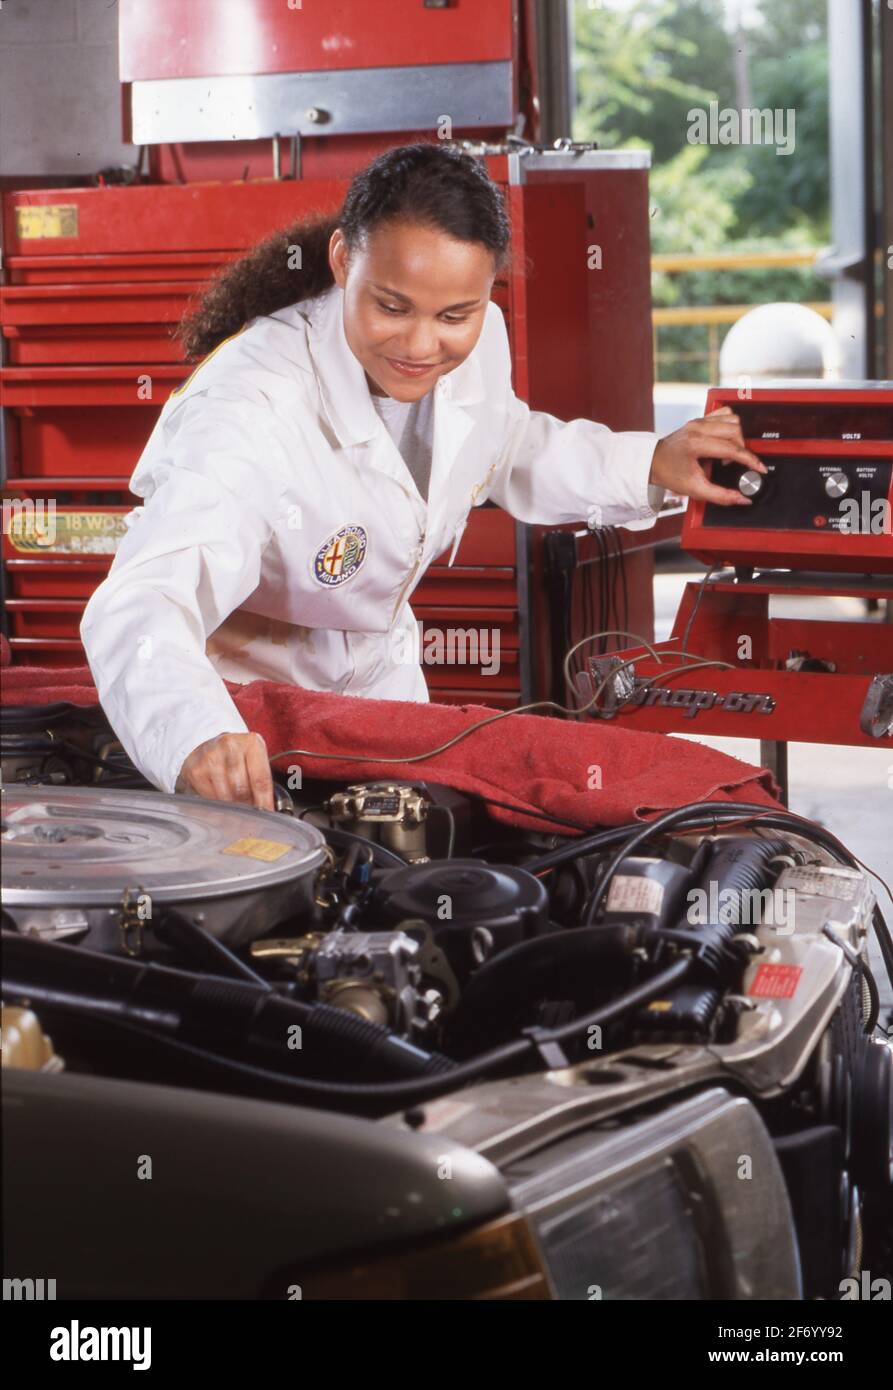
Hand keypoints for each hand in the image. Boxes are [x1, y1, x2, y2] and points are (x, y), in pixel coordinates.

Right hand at [175, 731, 274, 810]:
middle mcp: (230, 746)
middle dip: (247, 806)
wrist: (209, 746)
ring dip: (231, 808)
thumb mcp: (254, 761)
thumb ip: (261, 783)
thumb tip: (266, 810)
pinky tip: (219, 801)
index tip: (266, 816)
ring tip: (234, 806)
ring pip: (225, 796)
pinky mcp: (195, 770)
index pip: (261, 780)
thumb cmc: (237, 757)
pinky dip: (216, 805)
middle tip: (249, 814)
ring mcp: (210, 757)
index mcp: (251, 743)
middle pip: (242, 790)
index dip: (264, 802)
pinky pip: (209, 798)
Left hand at [649, 406, 766, 506]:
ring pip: (733, 419)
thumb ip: (721, 496)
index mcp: (696, 443)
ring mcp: (699, 420)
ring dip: (737, 436)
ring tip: (727, 452)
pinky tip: (725, 440)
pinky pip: (725, 414)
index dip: (750, 460)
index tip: (759, 468)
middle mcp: (698, 427)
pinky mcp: (700, 418)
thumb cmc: (670, 474)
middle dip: (741, 449)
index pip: (732, 448)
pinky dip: (730, 426)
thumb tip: (742, 499)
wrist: (652, 462)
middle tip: (731, 464)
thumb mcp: (695, 489)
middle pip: (735, 431)